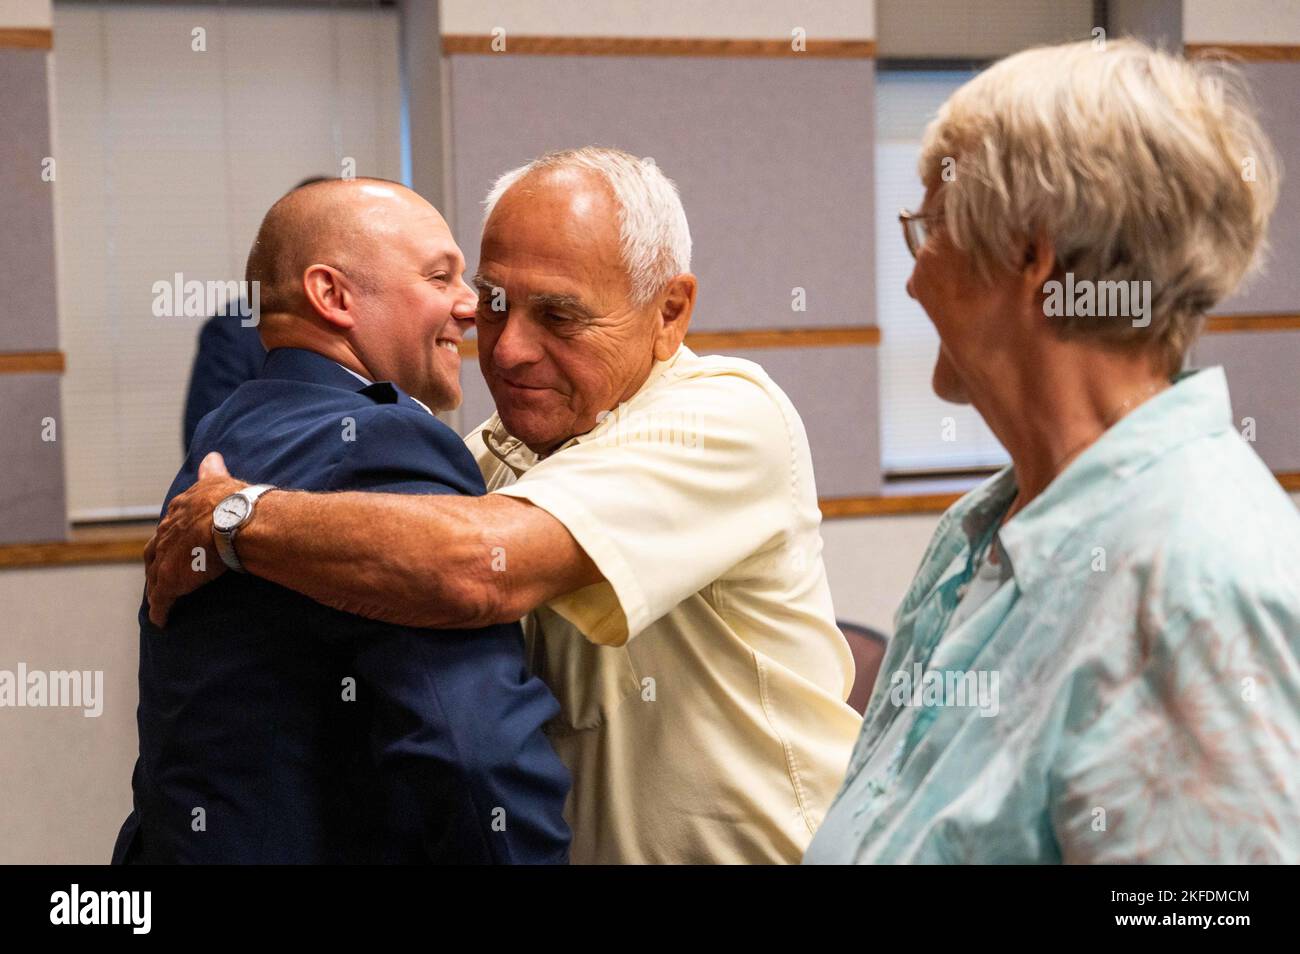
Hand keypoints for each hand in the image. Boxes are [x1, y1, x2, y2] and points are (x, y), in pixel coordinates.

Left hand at [145, 452, 246, 626]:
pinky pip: (161, 601)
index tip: (177, 542)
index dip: (173, 535)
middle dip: (158, 560)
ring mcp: (166, 559)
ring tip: (159, 598)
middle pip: (156, 550)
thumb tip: (211, 455)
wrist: (232, 521)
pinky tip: (161, 621)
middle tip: (162, 570)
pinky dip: (160, 612)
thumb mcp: (219, 480)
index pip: (170, 525)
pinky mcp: (170, 582)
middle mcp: (166, 533)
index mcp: (179, 511)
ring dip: (157, 587)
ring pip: (155, 576)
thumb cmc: (231, 500)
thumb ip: (213, 471)